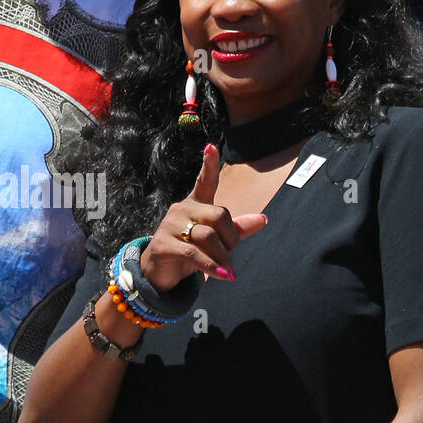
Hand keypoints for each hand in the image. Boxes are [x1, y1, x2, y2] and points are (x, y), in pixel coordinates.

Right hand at [139, 144, 266, 291]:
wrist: (159, 274)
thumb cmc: (189, 253)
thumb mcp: (215, 241)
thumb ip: (237, 229)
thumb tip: (263, 219)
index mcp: (195, 205)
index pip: (204, 181)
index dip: (209, 164)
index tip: (211, 147)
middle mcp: (181, 209)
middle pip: (219, 214)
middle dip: (231, 238)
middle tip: (231, 256)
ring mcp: (169, 225)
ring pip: (208, 236)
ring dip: (223, 257)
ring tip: (228, 273)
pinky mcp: (162, 244)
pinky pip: (193, 253)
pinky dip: (212, 267)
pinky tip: (223, 275)